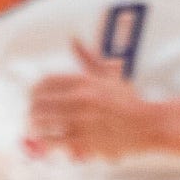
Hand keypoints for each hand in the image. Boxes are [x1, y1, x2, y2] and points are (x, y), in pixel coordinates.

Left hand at [23, 43, 179, 163]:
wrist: (149, 125)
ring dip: (34, 126)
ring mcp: (81, 121)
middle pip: (39, 102)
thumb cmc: (129, 100)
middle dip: (31, 110)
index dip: (34, 91)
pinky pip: (54, 141)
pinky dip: (47, 142)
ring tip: (34, 129)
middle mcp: (80, 99)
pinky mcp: (85, 141)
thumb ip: (88, 57)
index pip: (45, 82)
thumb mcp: (109, 75)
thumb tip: (73, 38)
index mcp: (84, 81)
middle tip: (30, 115)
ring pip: (42, 123)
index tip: (33, 97)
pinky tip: (47, 142)